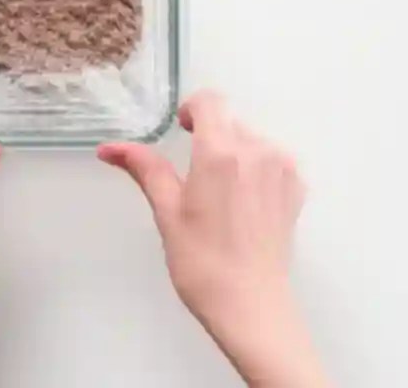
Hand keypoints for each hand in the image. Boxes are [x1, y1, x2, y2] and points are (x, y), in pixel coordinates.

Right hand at [98, 90, 327, 387]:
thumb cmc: (202, 263)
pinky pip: (272, 160)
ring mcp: (283, 169)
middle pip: (230, 122)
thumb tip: (111, 147)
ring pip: (252, 141)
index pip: (210, 101)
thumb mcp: (167, 212)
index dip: (192, 110)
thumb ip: (144, 168)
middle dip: (209, 140)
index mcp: (221, 153)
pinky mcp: (296, 187)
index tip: (182, 130)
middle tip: (195, 183)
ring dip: (234, 156)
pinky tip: (244, 207)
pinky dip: (256, 171)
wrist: (250, 305)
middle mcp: (258, 151)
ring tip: (221, 199)